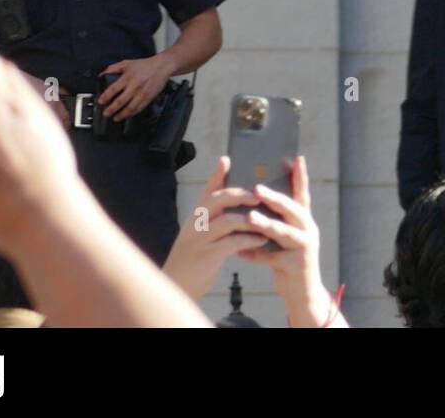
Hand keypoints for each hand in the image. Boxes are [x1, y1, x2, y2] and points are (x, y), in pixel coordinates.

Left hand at [98, 53, 176, 119]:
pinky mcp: (149, 98)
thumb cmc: (144, 65)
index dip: (106, 97)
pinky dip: (132, 114)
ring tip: (116, 118)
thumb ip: (113, 68)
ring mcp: (142, 93)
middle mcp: (134, 86)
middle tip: (106, 113)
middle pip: (120, 101)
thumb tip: (102, 75)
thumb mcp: (126, 63)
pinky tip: (127, 115)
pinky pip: (139, 108)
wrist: (161, 66)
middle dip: (111, 109)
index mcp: (127, 77)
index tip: (101, 102)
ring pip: (130, 107)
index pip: (113, 89)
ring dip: (122, 114)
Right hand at [162, 156, 267, 299]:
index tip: (227, 159)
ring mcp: (200, 239)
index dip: (217, 174)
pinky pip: (233, 242)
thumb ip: (213, 221)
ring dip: (251, 218)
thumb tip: (236, 209)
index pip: (207, 191)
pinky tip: (262, 239)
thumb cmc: (193, 260)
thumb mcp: (199, 236)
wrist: (177, 285)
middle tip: (259, 195)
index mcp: (195, 216)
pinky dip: (250, 239)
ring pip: (228, 220)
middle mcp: (195, 224)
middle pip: (218, 200)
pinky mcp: (208, 256)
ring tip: (267, 219)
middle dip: (241, 195)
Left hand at [239, 156, 346, 327]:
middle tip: (256, 189)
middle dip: (274, 198)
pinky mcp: (298, 265)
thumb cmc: (288, 260)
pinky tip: (242, 254)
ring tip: (250, 218)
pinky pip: (273, 258)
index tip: (298, 158)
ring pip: (284, 232)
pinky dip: (256, 255)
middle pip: (293, 209)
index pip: (302, 194)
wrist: (302, 293)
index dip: (301, 177)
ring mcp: (305, 248)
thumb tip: (253, 199)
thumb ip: (275, 221)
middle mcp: (309, 230)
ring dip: (266, 224)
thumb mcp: (285, 237)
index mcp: (304, 220)